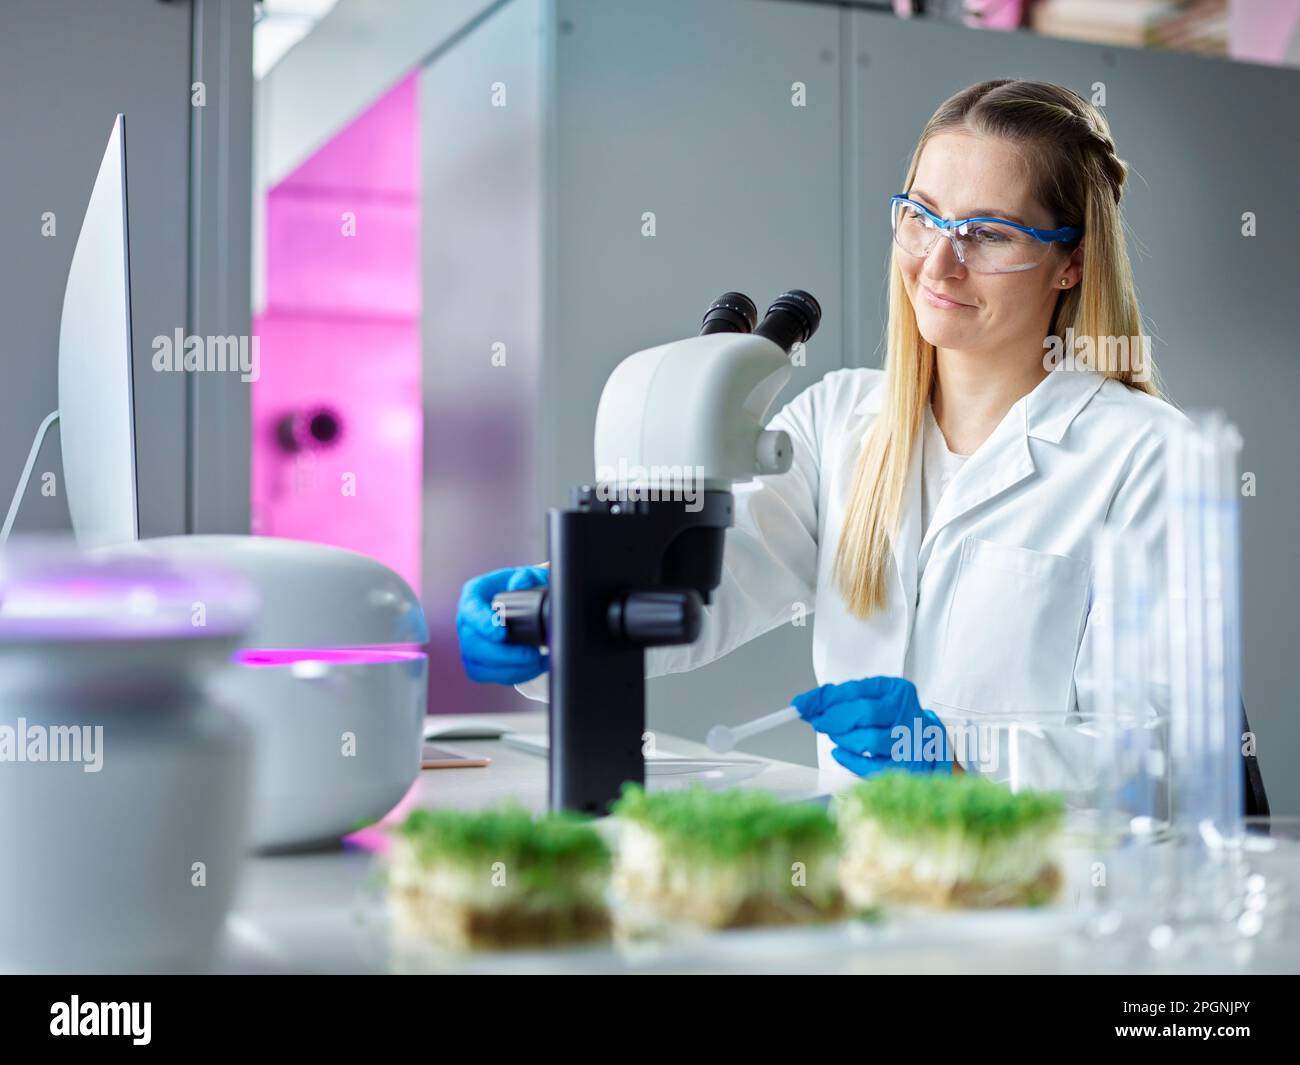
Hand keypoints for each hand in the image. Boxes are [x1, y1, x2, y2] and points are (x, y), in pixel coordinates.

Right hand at [456, 566, 548, 684]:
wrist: (523, 605)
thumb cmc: (521, 587)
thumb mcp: (528, 576)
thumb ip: (525, 576)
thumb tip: (518, 584)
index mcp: (473, 595)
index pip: (470, 610)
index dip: (482, 624)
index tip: (501, 633)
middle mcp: (466, 621)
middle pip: (472, 644)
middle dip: (503, 655)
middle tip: (531, 655)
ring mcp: (469, 644)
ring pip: (477, 666)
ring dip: (510, 670)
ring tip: (538, 663)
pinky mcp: (478, 662)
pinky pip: (488, 676)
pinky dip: (513, 676)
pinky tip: (533, 668)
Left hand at [792, 676, 952, 776]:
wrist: (927, 744)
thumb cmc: (894, 719)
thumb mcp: (874, 698)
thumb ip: (842, 698)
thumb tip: (806, 704)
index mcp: (898, 692)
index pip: (857, 689)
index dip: (826, 698)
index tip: (805, 704)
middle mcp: (907, 715)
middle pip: (864, 713)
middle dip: (833, 719)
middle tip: (820, 722)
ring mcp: (909, 743)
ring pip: (867, 741)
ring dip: (843, 739)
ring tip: (838, 736)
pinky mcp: (904, 768)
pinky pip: (869, 766)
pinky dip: (848, 759)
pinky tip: (841, 752)